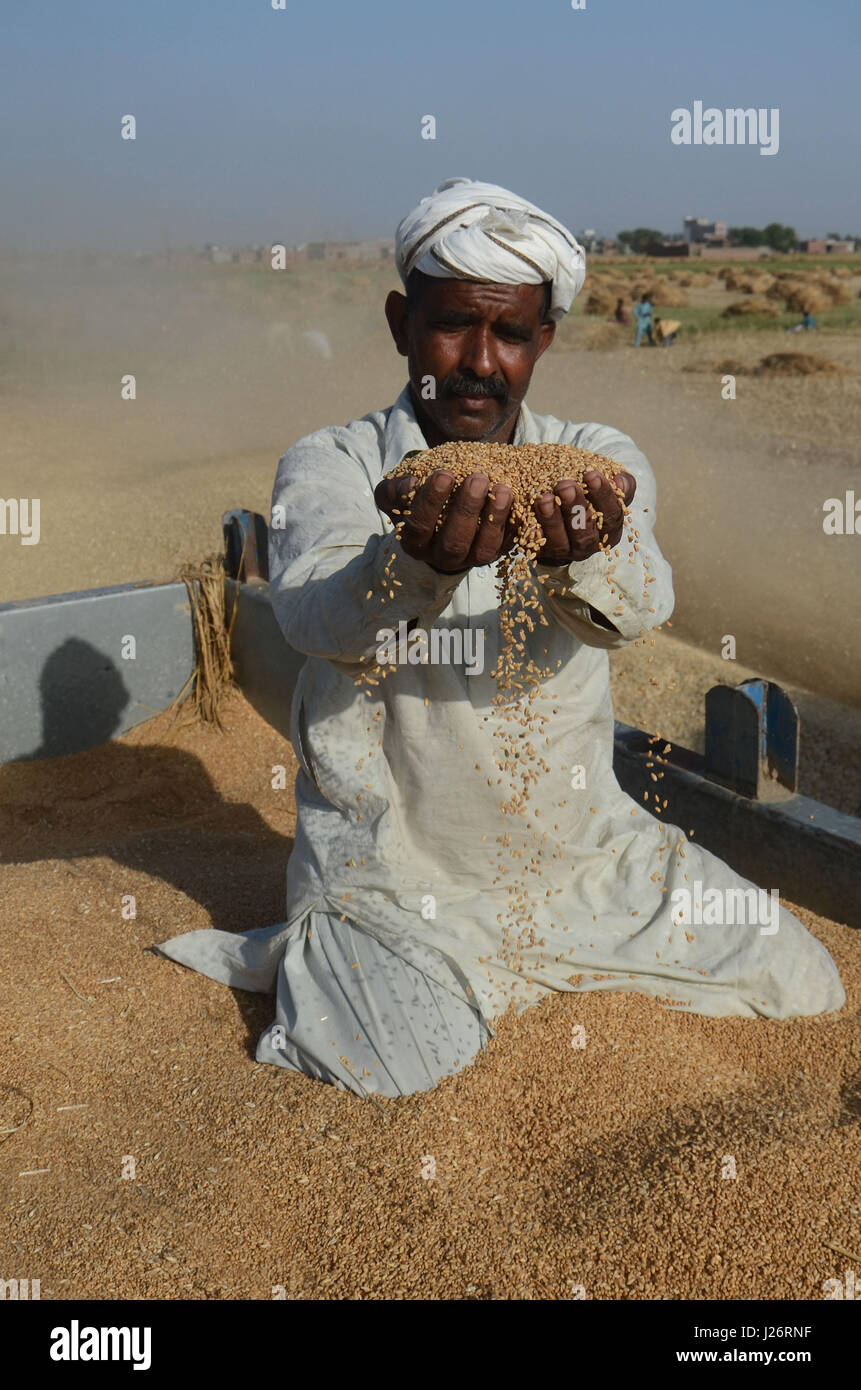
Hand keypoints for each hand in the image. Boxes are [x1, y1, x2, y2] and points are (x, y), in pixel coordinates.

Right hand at [374, 470, 514, 573]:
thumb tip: (409, 484)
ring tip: (504, 488)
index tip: (444, 474)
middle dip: (466, 510)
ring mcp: (471, 558)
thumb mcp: (400, 492)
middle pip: (454, 542)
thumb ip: (395, 489)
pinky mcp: (495, 553)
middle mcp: (442, 557)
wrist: (446, 506)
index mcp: (416, 542)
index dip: (431, 502)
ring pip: (484, 548)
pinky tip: (519, 501)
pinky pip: (508, 545)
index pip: (420, 527)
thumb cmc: (420, 496)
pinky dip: (515, 525)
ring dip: (494, 518)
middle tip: (478, 478)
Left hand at [533, 469, 635, 564]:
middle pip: (585, 534)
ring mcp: (564, 551)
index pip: (611, 515)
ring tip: (545, 498)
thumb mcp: (605, 481)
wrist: (560, 498)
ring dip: (552, 521)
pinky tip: (527, 519)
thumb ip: (618, 481)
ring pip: (560, 543)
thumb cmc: (588, 487)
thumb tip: (620, 480)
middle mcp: (588, 544)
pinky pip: (535, 547)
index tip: (592, 474)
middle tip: (566, 486)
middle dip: (576, 509)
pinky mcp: (541, 552)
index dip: (603, 496)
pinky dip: (531, 534)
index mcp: (609, 528)